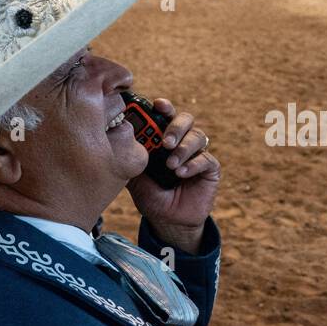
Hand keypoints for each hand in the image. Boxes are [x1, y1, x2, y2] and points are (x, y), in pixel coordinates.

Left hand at [126, 97, 218, 253]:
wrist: (168, 221)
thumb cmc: (152, 196)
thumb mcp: (135, 177)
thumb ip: (130, 159)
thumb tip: (116, 140)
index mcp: (164, 138)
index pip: (165, 116)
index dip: (164, 107)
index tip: (158, 105)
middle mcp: (182, 141)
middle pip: (186, 119)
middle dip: (176, 126)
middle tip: (165, 142)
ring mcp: (197, 154)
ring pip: (198, 136)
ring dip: (184, 148)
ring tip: (171, 165)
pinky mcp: (210, 169)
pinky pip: (206, 158)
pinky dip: (193, 164)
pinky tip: (181, 173)